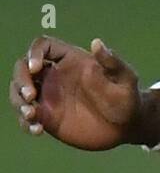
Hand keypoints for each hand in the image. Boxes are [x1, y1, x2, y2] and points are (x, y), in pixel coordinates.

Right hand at [9, 36, 150, 150]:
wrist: (127, 126)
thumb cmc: (128, 98)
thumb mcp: (125, 79)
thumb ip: (112, 63)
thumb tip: (97, 43)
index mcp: (71, 60)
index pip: (43, 46)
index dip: (34, 53)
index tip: (37, 67)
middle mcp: (55, 76)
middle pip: (23, 68)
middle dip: (21, 79)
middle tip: (31, 95)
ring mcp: (49, 97)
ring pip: (19, 92)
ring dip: (18, 101)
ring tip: (32, 115)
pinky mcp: (47, 117)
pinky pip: (27, 116)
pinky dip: (26, 122)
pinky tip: (37, 130)